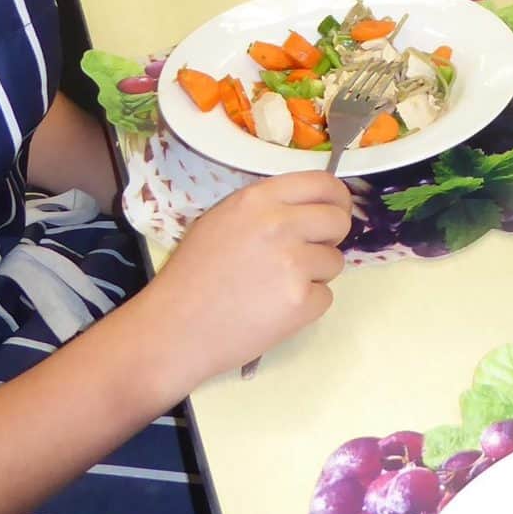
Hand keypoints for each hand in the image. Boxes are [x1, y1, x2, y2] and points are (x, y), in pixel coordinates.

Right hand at [142, 172, 353, 387]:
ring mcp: (294, 264)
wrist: (174, 329)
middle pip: (338, 221)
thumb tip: (309, 207)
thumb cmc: (192, 274)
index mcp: (259, 200)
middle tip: (305, 254)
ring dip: (315, 275)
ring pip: (335, 261)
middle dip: (329, 238)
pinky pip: (325, 297)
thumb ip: (266, 208)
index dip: (336, 199)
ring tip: (274, 286)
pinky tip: (273, 310)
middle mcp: (281, 225)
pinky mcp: (301, 302)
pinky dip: (306, 305)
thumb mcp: (222, 220)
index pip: (323, 184)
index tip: (334, 211)